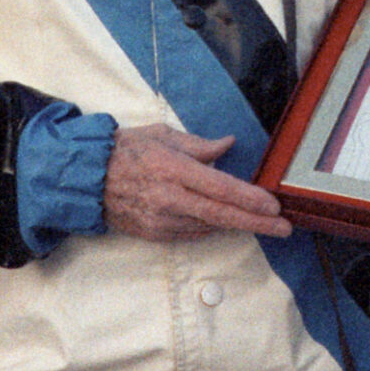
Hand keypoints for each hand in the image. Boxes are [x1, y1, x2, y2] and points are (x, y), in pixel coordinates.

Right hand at [103, 124, 292, 241]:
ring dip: (237, 225)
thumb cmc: (125, 150)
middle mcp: (169, 198)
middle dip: (257, 223)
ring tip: (262, 223)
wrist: (85, 179)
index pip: (220, 188)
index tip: (274, 206)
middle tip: (284, 228)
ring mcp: (161, 220)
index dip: (250, 199)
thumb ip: (198, 145)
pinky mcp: (154, 235)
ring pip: (209, 227)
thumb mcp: (162, 135)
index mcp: (173, 169)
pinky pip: (191, 233)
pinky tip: (224, 221)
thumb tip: (227, 145)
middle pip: (222, 215)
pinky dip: (211, 227)